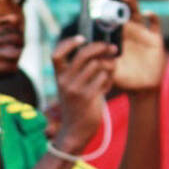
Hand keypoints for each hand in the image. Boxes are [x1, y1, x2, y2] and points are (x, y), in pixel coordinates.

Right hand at [50, 35, 116, 152]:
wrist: (75, 130)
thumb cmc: (77, 105)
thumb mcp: (72, 86)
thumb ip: (81, 69)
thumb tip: (101, 49)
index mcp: (59, 76)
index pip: (56, 54)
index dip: (69, 42)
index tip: (82, 38)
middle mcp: (64, 81)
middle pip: (83, 54)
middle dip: (100, 47)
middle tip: (111, 47)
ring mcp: (75, 89)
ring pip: (98, 64)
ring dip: (109, 65)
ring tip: (111, 70)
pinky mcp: (88, 96)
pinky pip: (104, 77)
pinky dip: (110, 78)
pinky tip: (108, 83)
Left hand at [98, 0, 164, 92]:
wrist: (141, 88)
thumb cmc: (123, 77)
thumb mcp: (109, 69)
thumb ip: (102, 63)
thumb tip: (93, 57)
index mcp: (115, 35)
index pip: (109, 14)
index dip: (106, 3)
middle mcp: (128, 30)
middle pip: (123, 7)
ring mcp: (142, 33)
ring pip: (137, 12)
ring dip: (131, 2)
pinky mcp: (155, 39)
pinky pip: (155, 24)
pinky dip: (153, 17)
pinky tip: (147, 14)